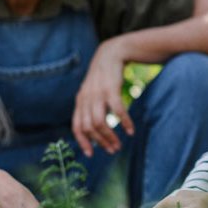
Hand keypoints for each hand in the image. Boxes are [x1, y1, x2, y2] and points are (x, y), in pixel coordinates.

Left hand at [72, 37, 133, 155]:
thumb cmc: (103, 77)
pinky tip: (130, 130)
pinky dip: (124, 122)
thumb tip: (93, 130)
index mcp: (80, 101)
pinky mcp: (111, 89)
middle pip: (89, 127)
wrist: (111, 53)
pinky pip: (117, 111)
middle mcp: (86, 99)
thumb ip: (89, 107)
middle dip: (100, 142)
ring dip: (110, 136)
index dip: (83, 142)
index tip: (91, 154)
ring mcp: (98, 94)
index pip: (77, 126)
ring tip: (119, 144)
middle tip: (112, 150)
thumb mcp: (91, 92)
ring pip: (100, 122)